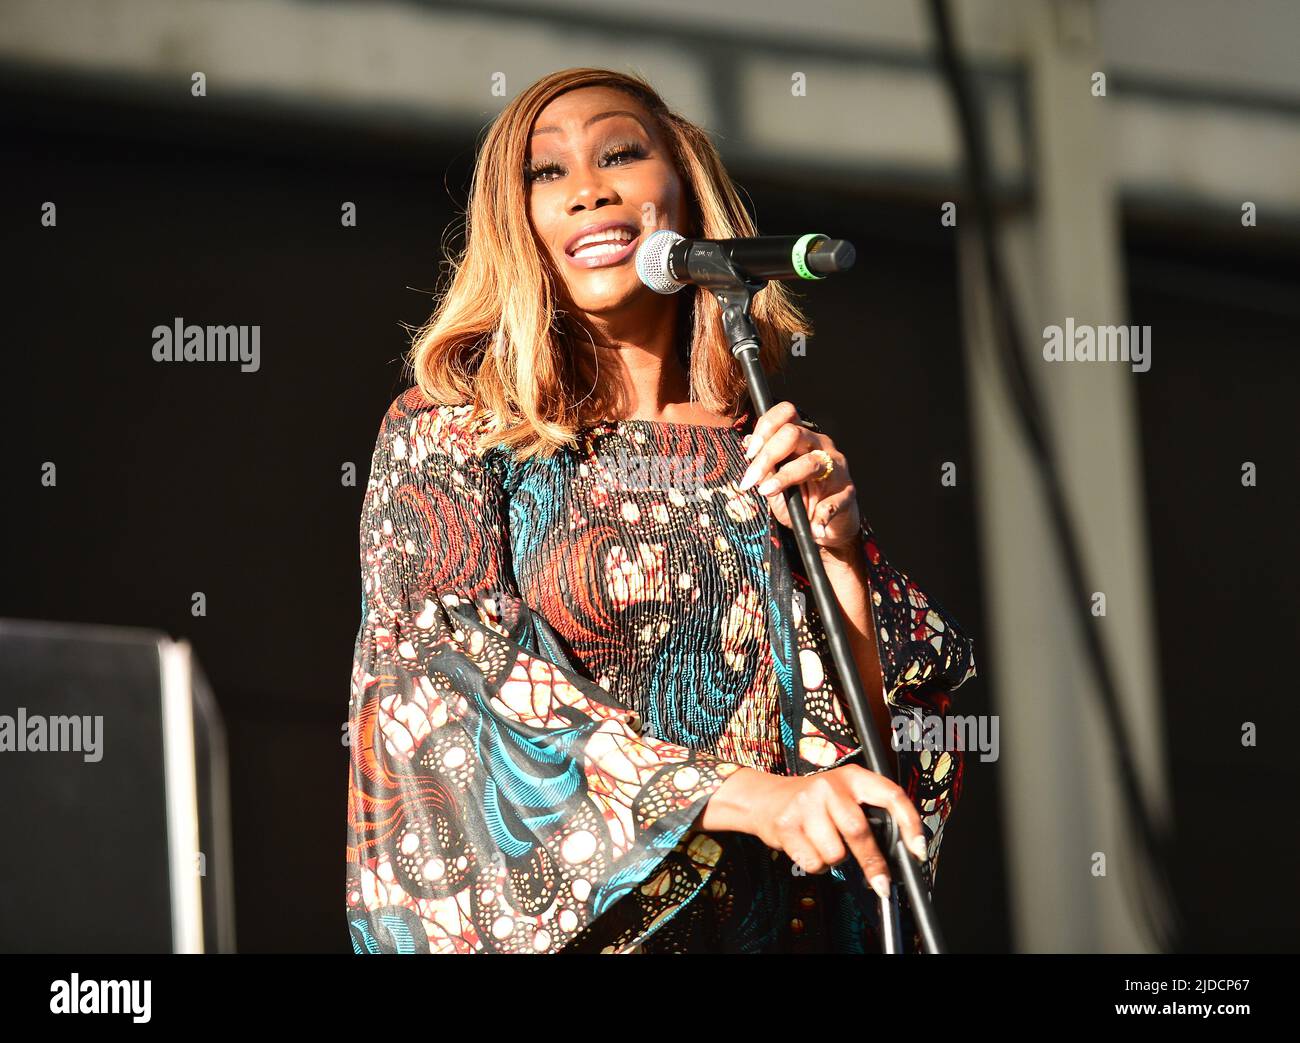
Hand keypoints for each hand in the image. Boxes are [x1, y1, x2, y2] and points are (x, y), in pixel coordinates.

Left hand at [737, 401, 859, 550]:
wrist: (826, 526)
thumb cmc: (799, 499)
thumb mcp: (775, 480)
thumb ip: (765, 464)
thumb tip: (747, 442)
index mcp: (803, 438)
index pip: (786, 413)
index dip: (765, 427)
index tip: (749, 453)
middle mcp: (822, 446)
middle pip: (793, 434)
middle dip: (766, 456)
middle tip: (749, 480)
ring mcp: (838, 468)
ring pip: (811, 462)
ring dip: (784, 478)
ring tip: (767, 493)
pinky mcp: (848, 492)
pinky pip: (833, 500)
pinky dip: (821, 514)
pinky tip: (814, 527)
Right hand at [746, 765, 928, 898]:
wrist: (764, 798)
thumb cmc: (814, 802)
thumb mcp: (844, 795)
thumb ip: (869, 814)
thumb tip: (901, 852)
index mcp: (852, 777)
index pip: (891, 795)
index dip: (910, 824)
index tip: (918, 850)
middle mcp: (829, 786)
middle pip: (859, 832)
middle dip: (873, 864)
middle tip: (881, 884)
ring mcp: (805, 804)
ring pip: (836, 853)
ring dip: (834, 860)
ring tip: (824, 844)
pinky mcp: (786, 825)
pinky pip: (814, 863)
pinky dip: (816, 865)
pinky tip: (808, 847)